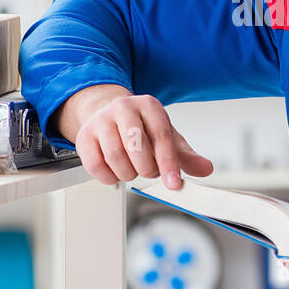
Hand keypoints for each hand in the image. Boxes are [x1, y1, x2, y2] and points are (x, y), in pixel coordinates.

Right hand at [60, 85, 212, 188]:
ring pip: (115, 157)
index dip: (169, 164)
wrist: (108, 115)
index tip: (174, 183)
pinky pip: (95, 166)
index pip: (161, 136)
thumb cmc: (141, 128)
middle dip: (146, 168)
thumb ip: (186, 155)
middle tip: (148, 171)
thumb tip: (205, 168)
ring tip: (133, 169)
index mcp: (148, 105)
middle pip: (136, 146)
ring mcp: (101, 121)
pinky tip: (116, 171)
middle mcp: (123, 108)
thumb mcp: (167, 137)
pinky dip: (109, 177)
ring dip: (128, 173)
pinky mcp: (84, 137)